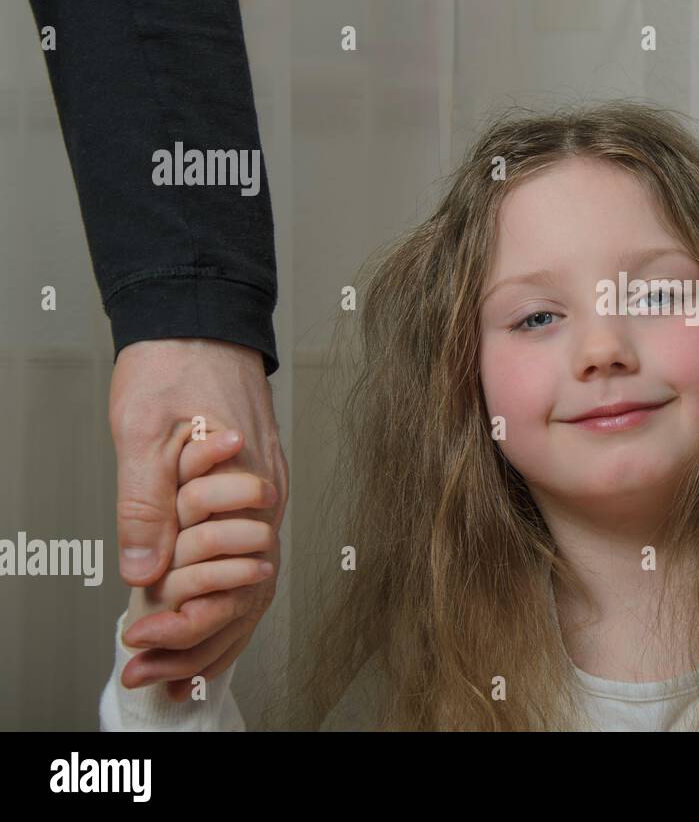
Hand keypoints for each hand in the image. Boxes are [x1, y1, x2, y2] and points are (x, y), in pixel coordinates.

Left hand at [109, 338, 287, 698]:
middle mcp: (268, 497)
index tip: (143, 644)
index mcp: (247, 488)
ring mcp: (267, 493)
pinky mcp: (257, 487)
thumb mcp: (141, 434)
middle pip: (249, 592)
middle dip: (196, 640)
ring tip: (167, 660)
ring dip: (209, 624)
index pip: (234, 583)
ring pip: (252, 579)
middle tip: (144, 669)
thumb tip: (145, 571)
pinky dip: (222, 593)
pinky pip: (249, 554)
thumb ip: (145, 505)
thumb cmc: (174, 365)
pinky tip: (196, 611)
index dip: (189, 623)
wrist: (201, 319)